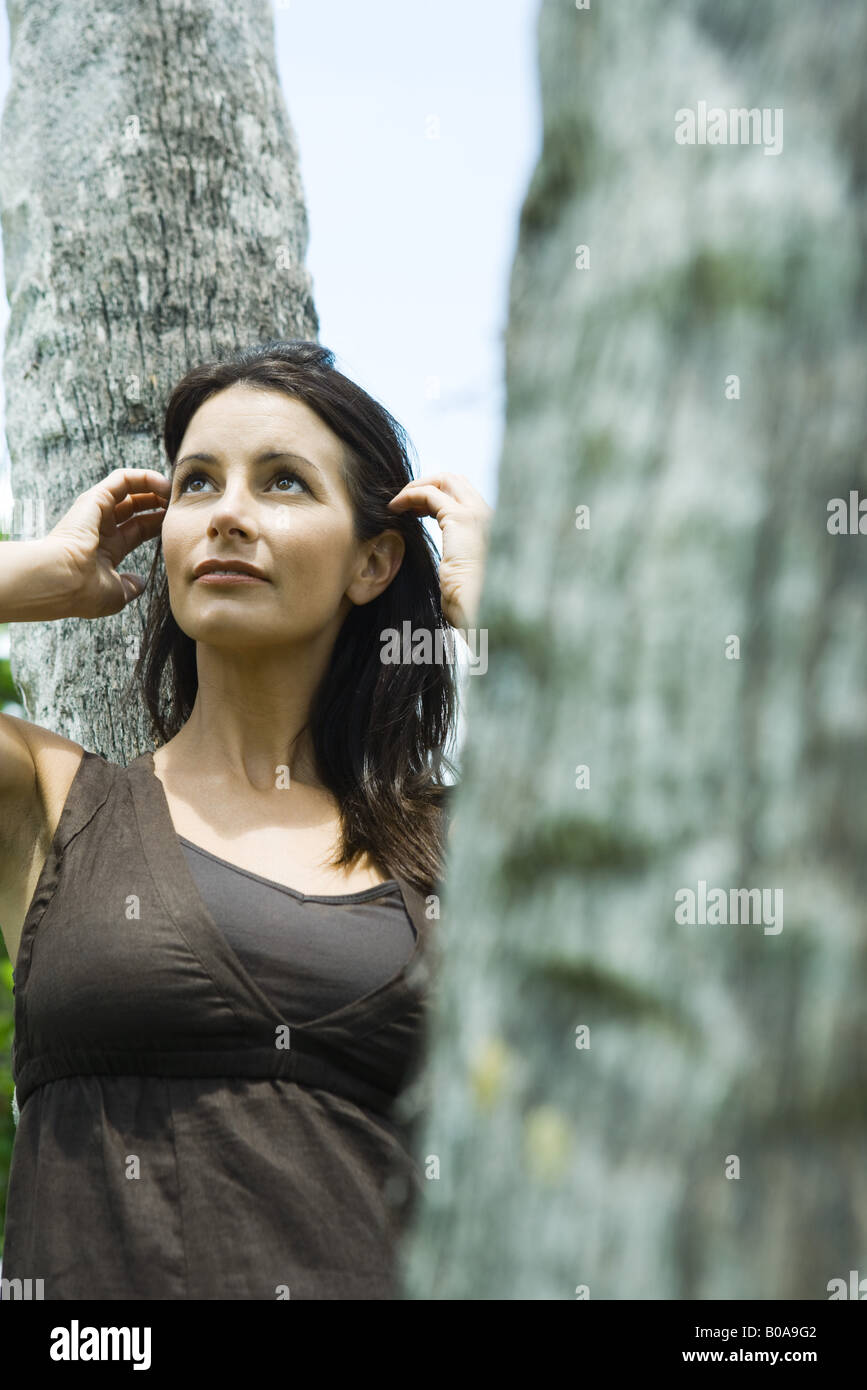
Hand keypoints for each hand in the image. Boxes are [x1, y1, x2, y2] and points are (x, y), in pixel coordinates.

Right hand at [45, 468, 170, 617]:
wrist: (61, 582)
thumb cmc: (84, 592)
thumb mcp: (116, 595)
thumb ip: (129, 586)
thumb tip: (139, 582)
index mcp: (106, 550)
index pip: (138, 530)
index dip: (158, 524)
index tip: (178, 523)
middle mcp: (100, 529)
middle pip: (134, 508)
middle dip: (158, 503)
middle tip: (179, 504)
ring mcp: (95, 513)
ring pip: (128, 489)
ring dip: (153, 487)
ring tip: (175, 490)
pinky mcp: (94, 499)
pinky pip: (121, 479)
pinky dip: (144, 477)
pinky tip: (163, 483)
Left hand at [387, 472, 492, 627]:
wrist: (478, 609)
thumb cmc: (469, 603)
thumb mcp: (465, 578)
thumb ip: (459, 563)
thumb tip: (448, 569)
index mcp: (491, 527)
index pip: (464, 495)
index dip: (438, 496)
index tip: (417, 512)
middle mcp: (488, 515)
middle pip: (455, 480)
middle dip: (427, 484)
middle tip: (405, 504)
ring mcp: (477, 514)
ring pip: (443, 480)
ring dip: (416, 487)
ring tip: (397, 504)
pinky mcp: (460, 519)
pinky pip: (428, 493)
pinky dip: (409, 496)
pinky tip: (394, 509)